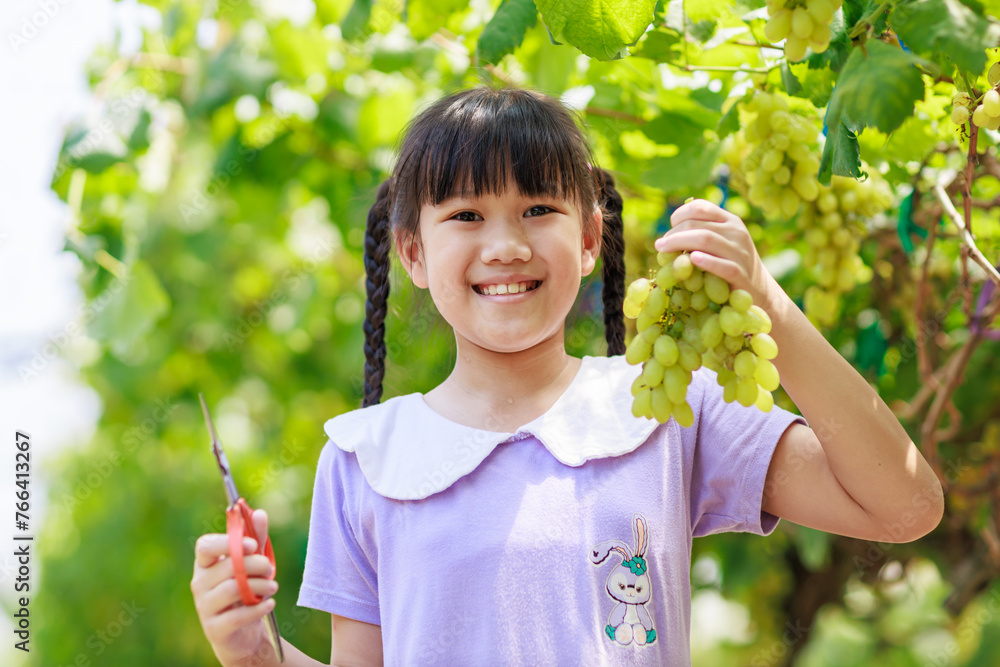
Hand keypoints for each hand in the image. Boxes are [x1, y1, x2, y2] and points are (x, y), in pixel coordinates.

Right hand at [191, 508, 278, 665]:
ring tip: (273, 586)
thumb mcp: (254, 562)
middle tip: (270, 568)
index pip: (205, 546)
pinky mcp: (214, 628)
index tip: (251, 545)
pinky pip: (236, 615)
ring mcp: (204, 606)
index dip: (226, 542)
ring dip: (259, 586)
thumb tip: (260, 513)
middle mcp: (200, 583)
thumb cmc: (247, 590)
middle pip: (227, 567)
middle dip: (255, 564)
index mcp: (206, 563)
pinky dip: (257, 608)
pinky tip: (270, 604)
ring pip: (232, 589)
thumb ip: (256, 538)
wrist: (244, 633)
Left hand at [654, 199, 778, 308]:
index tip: (669, 229)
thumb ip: (700, 233)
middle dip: (674, 234)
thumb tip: (666, 236)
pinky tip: (692, 260)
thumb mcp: (719, 243)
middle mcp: (736, 232)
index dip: (679, 215)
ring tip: (663, 251)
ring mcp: (740, 252)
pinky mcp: (741, 274)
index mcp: (730, 220)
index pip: (700, 207)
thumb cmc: (729, 264)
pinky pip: (722, 266)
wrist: (758, 289)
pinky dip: (706, 261)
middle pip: (698, 225)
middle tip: (660, 245)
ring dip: (680, 243)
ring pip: (706, 240)